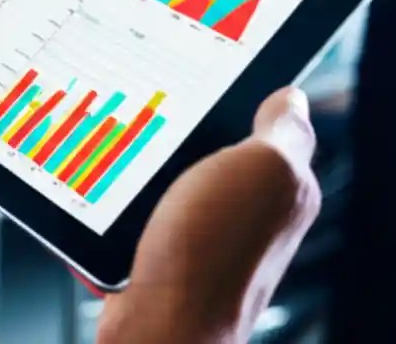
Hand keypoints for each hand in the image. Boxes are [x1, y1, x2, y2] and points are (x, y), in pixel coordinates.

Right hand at [97, 88, 321, 342]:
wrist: (158, 329)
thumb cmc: (212, 256)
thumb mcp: (264, 171)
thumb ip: (284, 132)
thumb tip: (291, 97)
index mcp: (280, 189)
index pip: (267, 127)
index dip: (239, 99)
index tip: (202, 76)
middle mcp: (246, 217)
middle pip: (210, 151)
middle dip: (178, 135)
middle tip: (151, 116)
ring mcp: (201, 240)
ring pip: (166, 182)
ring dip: (139, 173)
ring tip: (120, 160)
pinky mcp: (160, 259)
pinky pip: (133, 219)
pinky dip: (115, 211)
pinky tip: (105, 204)